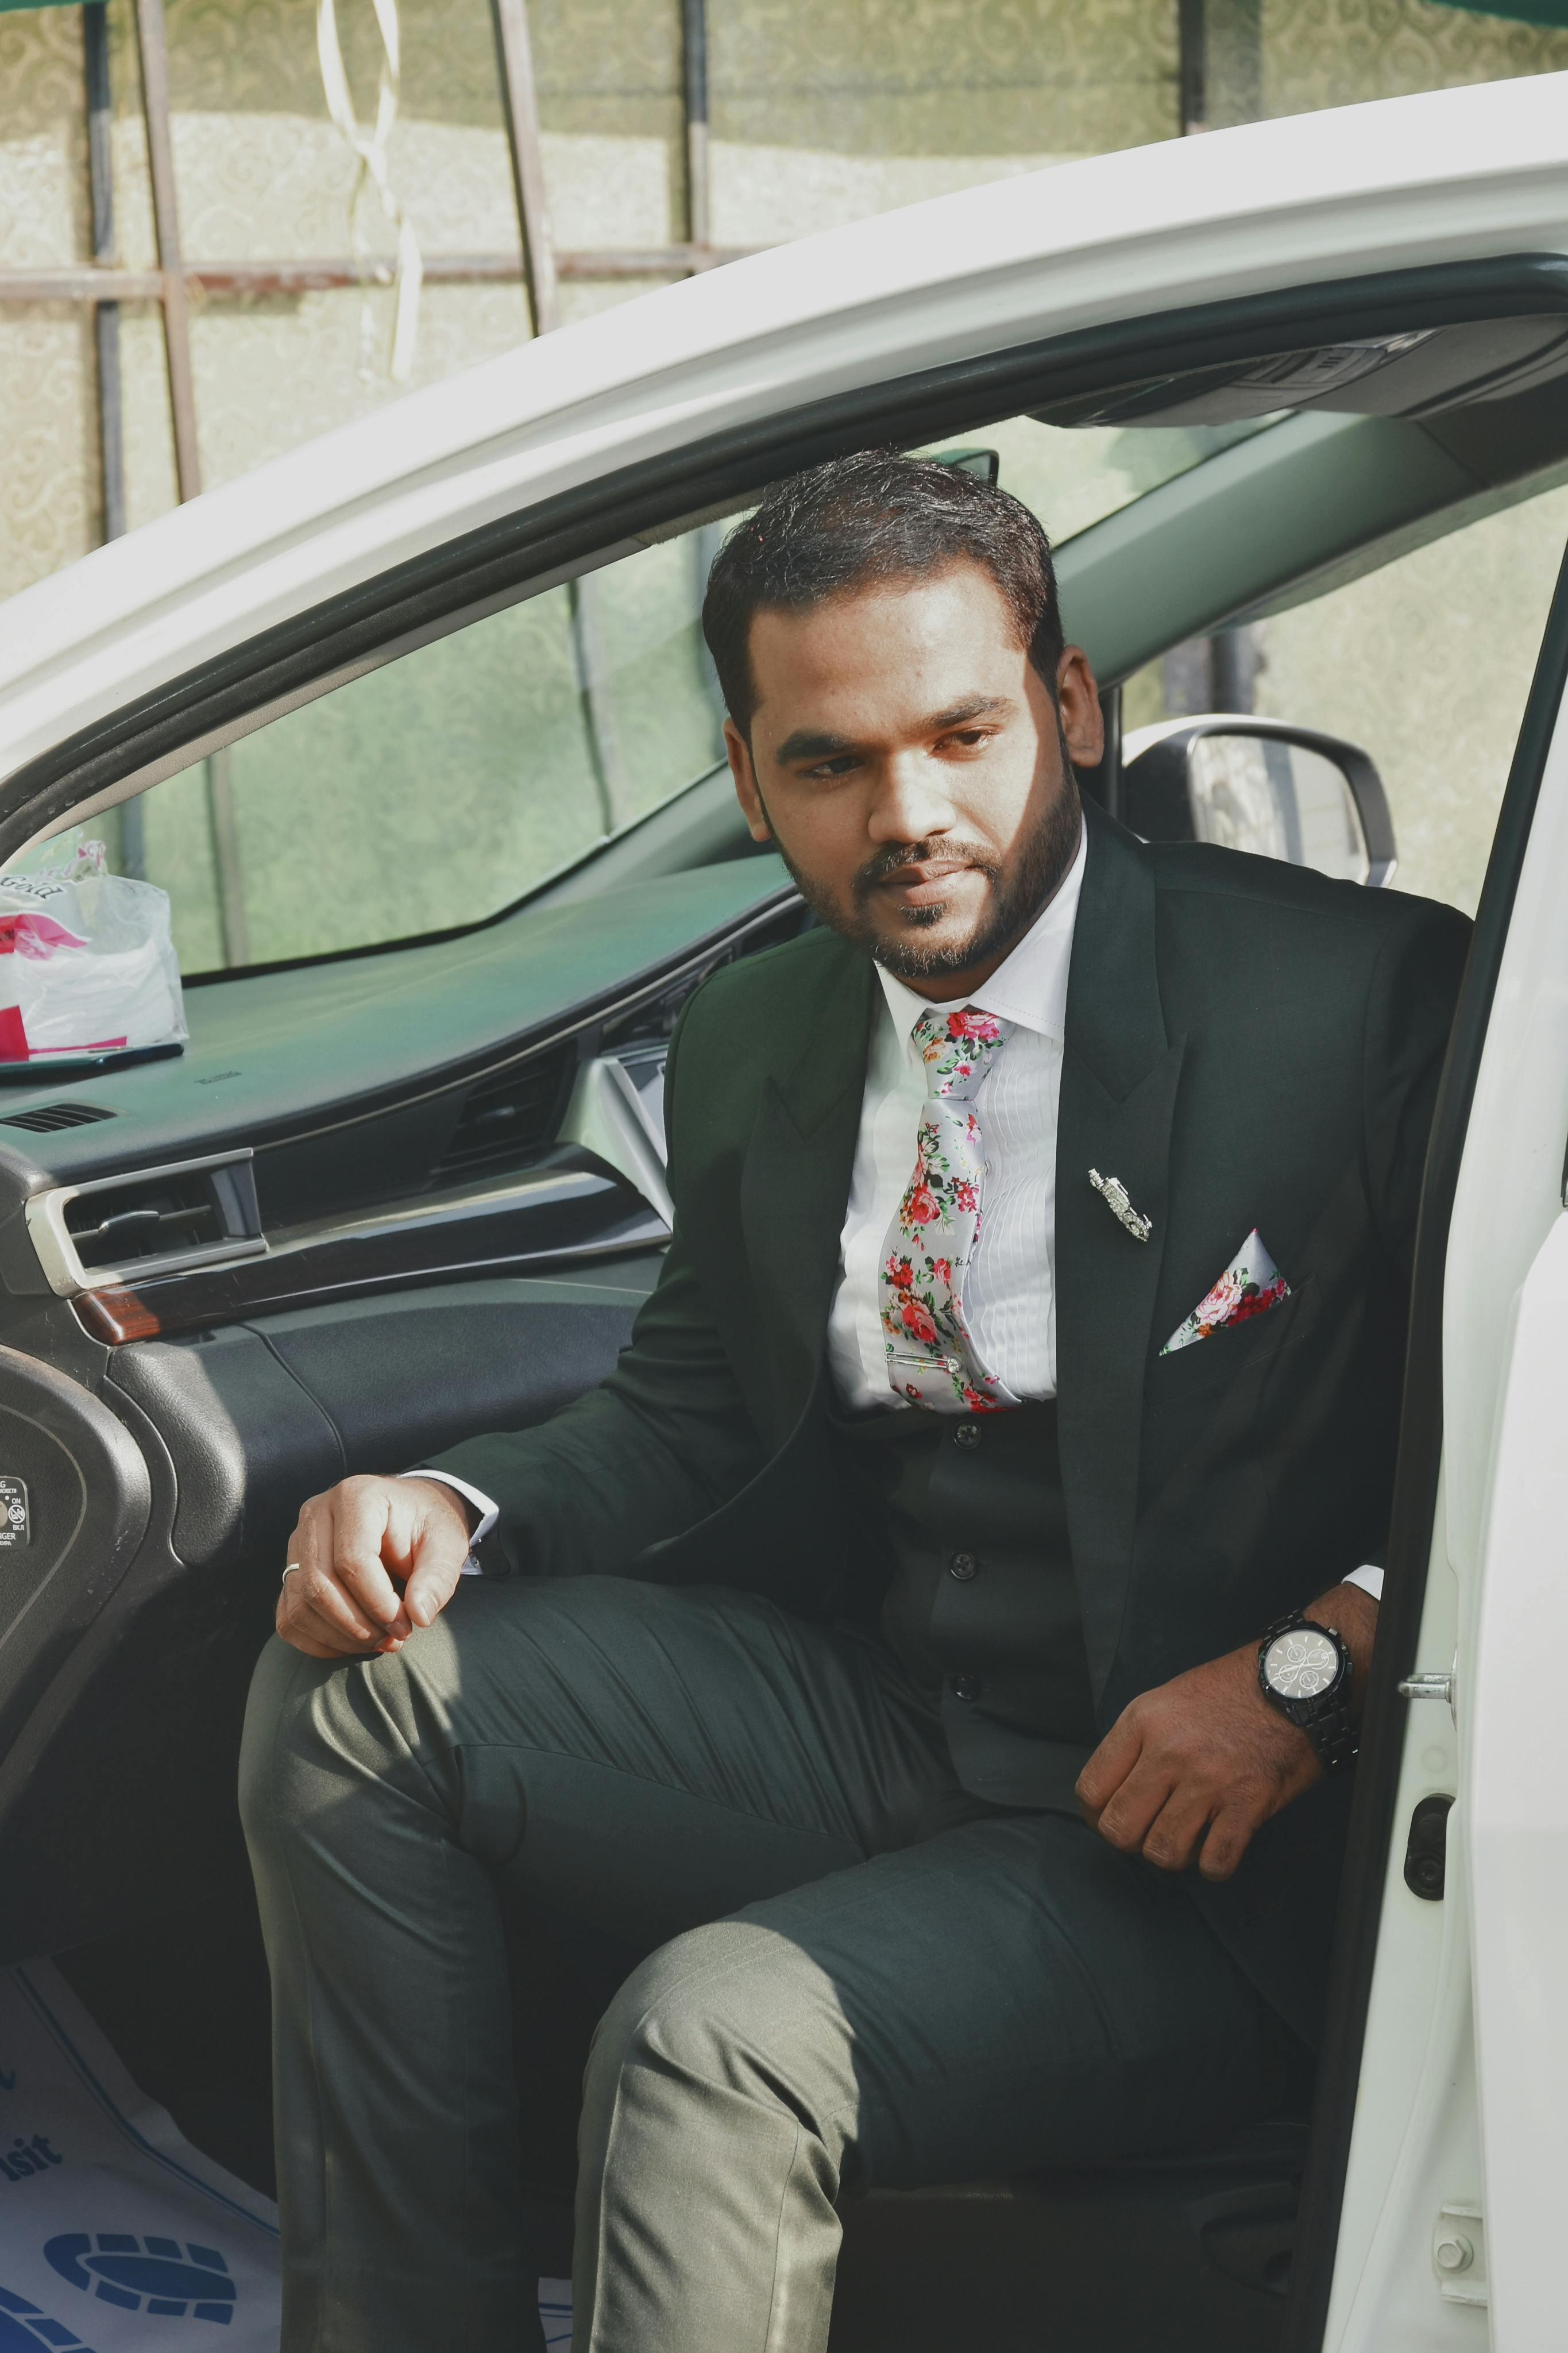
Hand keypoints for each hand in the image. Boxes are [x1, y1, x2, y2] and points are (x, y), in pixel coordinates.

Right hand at [276, 1475, 474, 1660]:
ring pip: (300, 1605)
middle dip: (358, 1625)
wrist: (407, 1514)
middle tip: (393, 1640)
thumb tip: (419, 1615)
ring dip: (338, 1637)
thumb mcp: (447, 1544)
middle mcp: (317, 1514)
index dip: (378, 1603)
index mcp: (356, 1497)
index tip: (406, 1626)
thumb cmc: (426, 1527)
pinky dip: (317, 1641)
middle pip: (319, 1584)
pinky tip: (352, 1643)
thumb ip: (437, 1577)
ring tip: (377, 1642)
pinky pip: (288, 1616)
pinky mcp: (291, 1568)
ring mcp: (297, 1541)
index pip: (352, 1560)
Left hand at [1075, 1583, 1377, 1882]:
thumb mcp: (1167, 1700)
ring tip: (1187, 1837)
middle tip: (1149, 1830)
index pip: (1091, 1789)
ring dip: (1173, 1854)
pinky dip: (1214, 1866)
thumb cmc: (1231, 1691)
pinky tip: (1219, 1847)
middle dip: (1130, 1841)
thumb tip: (1114, 1793)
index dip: (1096, 1814)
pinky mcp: (1248, 1803)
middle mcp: (1170, 1751)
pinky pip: (1214, 1862)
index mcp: (1143, 1722)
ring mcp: (1209, 1780)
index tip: (1111, 1816)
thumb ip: (1136, 1743)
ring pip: (1162, 1852)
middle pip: (1119, 1829)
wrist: (1295, 1681)